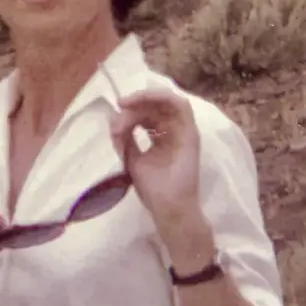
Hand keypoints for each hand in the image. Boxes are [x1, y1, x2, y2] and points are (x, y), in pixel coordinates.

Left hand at [109, 89, 205, 247]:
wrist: (169, 208)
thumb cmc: (153, 189)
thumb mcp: (132, 159)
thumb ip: (126, 139)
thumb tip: (114, 118)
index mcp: (161, 138)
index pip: (146, 115)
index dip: (130, 111)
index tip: (114, 114)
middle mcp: (174, 132)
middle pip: (155, 106)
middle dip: (134, 104)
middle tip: (118, 109)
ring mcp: (184, 131)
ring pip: (166, 102)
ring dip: (145, 98)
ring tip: (126, 104)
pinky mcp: (191, 133)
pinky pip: (181, 105)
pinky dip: (162, 96)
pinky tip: (144, 98)